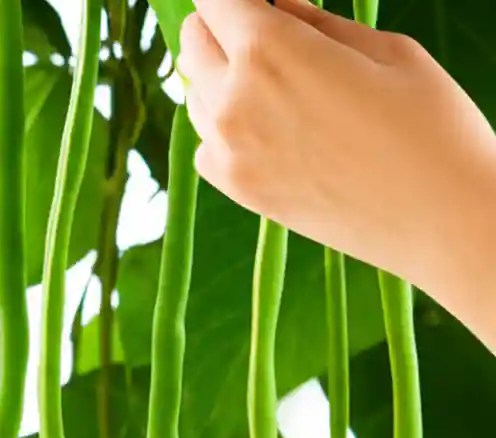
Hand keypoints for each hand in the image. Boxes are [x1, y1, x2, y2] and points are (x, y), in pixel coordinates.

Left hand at [179, 0, 495, 346]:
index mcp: (269, 50)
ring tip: (277, 86)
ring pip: (194, 94)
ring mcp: (227, 149)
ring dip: (220, 79)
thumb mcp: (385, 49)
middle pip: (193, 41)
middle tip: (260, 33)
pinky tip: (271, 132)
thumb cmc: (430, 124)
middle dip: (220, 27)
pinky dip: (224, 129)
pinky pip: (205, 143)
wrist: (441, 218)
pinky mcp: (234, 189)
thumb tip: (276, 6)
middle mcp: (233, 99)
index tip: (252, 3)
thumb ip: (315, 22)